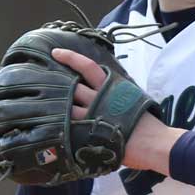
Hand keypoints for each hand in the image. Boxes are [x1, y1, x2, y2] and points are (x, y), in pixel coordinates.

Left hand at [51, 47, 183, 175]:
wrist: (153, 142)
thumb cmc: (147, 122)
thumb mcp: (133, 98)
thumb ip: (118, 93)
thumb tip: (108, 89)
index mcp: (111, 87)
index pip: (87, 67)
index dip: (70, 58)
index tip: (56, 53)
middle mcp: (98, 99)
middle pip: (72, 87)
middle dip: (56, 83)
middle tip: (42, 80)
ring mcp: (92, 117)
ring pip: (67, 108)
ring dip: (56, 107)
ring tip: (43, 107)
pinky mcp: (89, 135)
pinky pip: (70, 129)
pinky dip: (60, 127)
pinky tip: (50, 128)